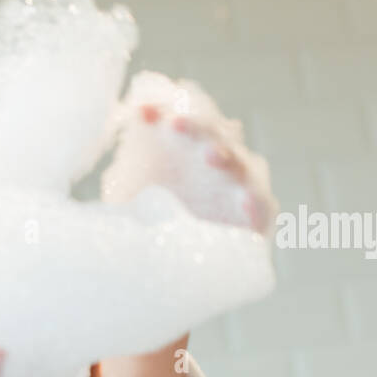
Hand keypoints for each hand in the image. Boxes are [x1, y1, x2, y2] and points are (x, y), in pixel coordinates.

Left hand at [100, 74, 278, 236]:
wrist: (172, 263)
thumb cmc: (148, 223)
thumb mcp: (126, 200)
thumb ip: (121, 175)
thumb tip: (115, 146)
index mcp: (183, 149)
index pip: (178, 123)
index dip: (161, 114)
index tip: (140, 112)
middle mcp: (215, 160)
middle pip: (211, 135)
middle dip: (194, 126)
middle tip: (175, 123)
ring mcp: (240, 185)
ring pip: (239, 164)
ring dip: (225, 157)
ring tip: (210, 155)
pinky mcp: (258, 216)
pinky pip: (261, 206)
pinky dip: (254, 201)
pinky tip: (244, 201)